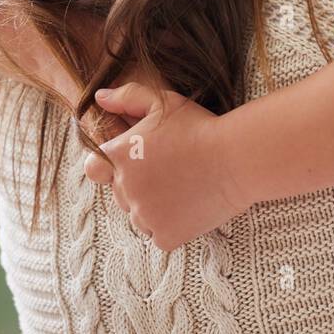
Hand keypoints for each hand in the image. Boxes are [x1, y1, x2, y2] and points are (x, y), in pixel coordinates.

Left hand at [81, 82, 252, 251]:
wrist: (238, 158)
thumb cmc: (202, 126)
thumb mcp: (164, 102)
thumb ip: (126, 97)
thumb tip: (99, 97)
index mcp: (119, 156)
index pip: (95, 168)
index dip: (111, 166)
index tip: (137, 162)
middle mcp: (125, 189)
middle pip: (121, 193)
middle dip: (140, 184)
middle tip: (174, 170)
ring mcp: (145, 216)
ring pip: (140, 216)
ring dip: (155, 207)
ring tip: (185, 187)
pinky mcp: (165, 236)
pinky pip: (160, 234)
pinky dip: (173, 225)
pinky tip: (192, 206)